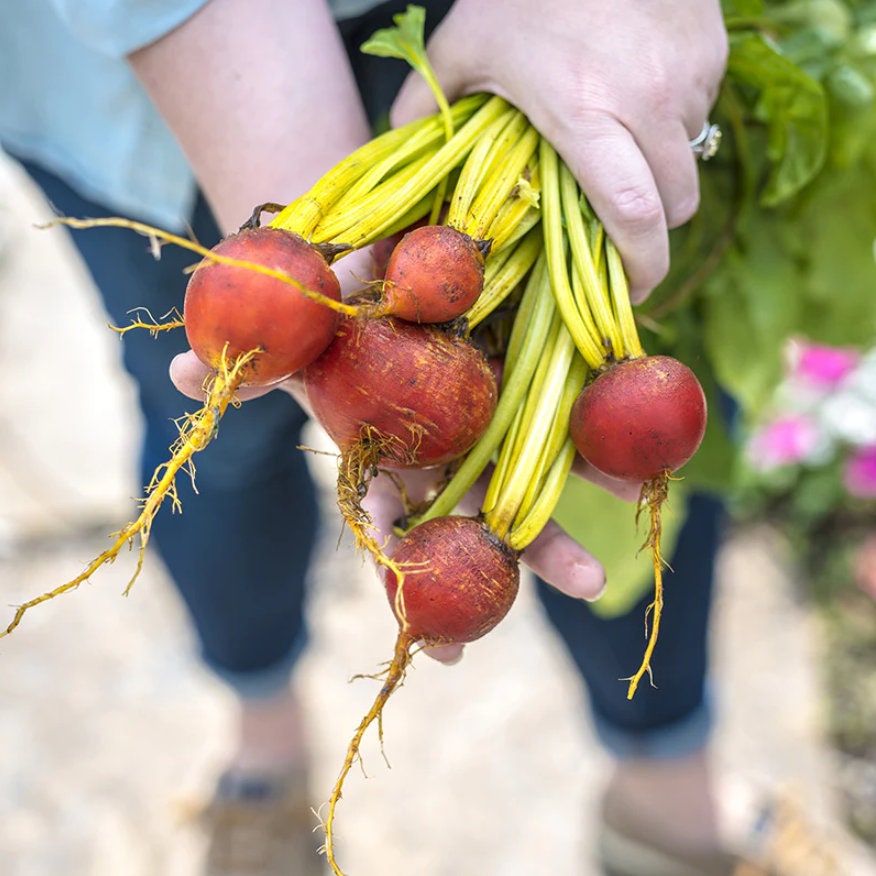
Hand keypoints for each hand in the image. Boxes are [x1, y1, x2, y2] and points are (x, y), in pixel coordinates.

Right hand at [170, 351, 627, 666]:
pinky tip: (640, 470)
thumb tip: (183, 368)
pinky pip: (567, 411)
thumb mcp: (298, 336)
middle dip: (524, 553)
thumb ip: (256, 361)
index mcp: (390, 449)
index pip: (397, 519)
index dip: (407, 569)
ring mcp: (487, 414)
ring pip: (534, 473)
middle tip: (582, 586)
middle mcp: (445, 444)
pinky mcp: (523, 376)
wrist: (378, 265)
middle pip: (483, 510)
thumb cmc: (333, 314)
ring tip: (610, 565)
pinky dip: (602, 445)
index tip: (429, 633)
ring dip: (573, 513)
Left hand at [390, 0, 728, 299]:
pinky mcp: (713, 52)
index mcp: (586, 113)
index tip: (629, 293)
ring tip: (620, 155)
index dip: (641, 269)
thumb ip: (424, 109)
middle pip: (677, 207)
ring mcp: (689, 76)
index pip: (636, 218)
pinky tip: (638, 99)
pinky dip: (674, 127)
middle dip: (654, 235)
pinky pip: (701, 116)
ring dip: (661, 178)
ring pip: (689, 165)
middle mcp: (648, 102)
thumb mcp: (463, 47)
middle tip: (623, 239)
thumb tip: (394, 159)